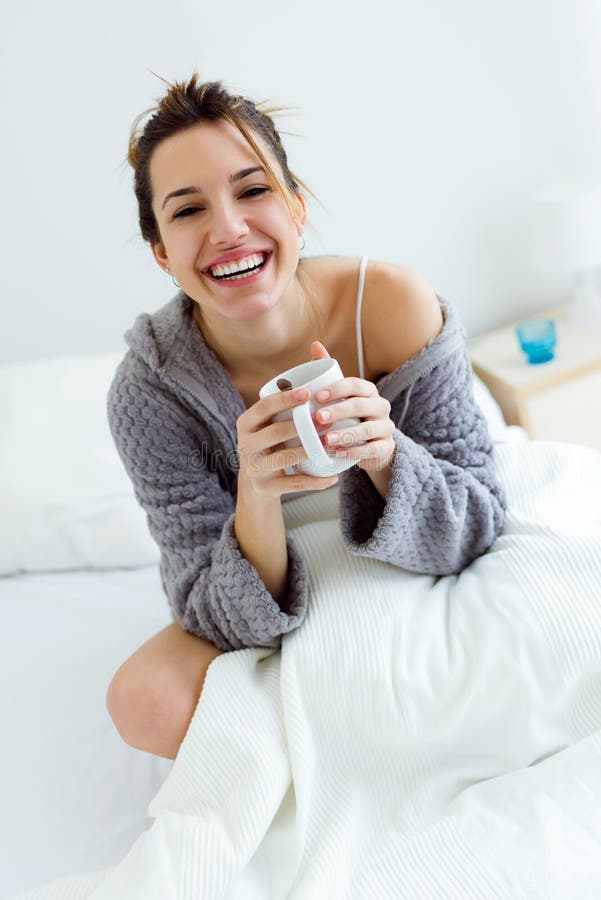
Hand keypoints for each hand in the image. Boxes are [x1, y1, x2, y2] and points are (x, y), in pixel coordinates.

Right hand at [236, 381, 339, 500]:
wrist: (258, 483)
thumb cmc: (272, 441)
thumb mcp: (271, 420)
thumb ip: (292, 389)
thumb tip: (317, 348)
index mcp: (245, 423)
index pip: (264, 407)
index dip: (285, 399)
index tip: (308, 393)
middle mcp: (245, 444)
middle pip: (275, 433)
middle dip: (303, 426)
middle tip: (327, 421)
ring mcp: (254, 468)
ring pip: (285, 458)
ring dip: (311, 451)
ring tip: (332, 445)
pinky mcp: (265, 488)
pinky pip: (293, 484)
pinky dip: (315, 482)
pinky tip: (333, 477)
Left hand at [309, 341, 395, 474]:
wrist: (372, 446)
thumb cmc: (350, 416)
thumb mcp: (341, 396)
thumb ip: (328, 372)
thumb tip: (315, 345)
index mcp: (368, 391)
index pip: (355, 384)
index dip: (337, 389)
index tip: (317, 396)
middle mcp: (381, 406)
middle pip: (361, 405)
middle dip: (338, 411)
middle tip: (317, 418)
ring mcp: (386, 427)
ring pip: (368, 429)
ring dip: (345, 434)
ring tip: (326, 440)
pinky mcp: (386, 448)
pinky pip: (372, 450)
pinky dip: (354, 452)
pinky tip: (337, 454)